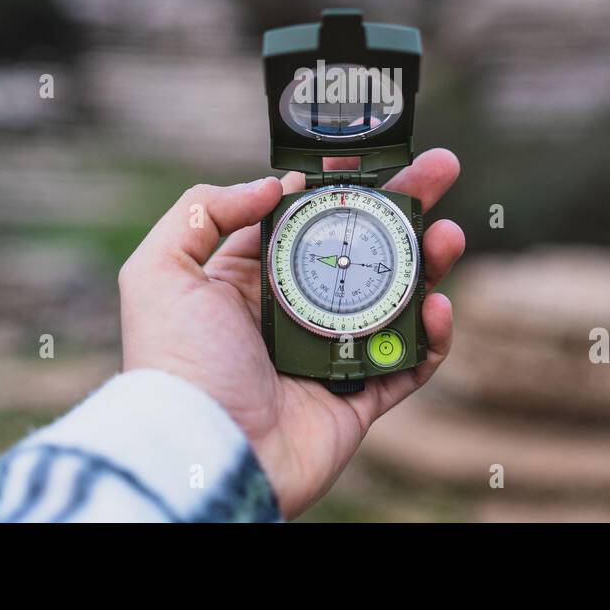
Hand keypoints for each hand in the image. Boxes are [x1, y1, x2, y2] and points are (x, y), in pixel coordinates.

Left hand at [119, 149, 463, 517]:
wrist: (202, 453)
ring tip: (448, 236)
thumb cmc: (175, 365)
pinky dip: (431, 338)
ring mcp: (331, 355)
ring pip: (395, 298)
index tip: (378, 156)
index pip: (310, 218)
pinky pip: (408, 364)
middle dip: (406, 207)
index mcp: (251, 278)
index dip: (346, 186)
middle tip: (442, 170)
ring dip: (428, 262)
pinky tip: (437, 307)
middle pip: (365, 247)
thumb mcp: (161, 269)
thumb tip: (274, 185)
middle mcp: (296, 311)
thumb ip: (206, 210)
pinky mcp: (357, 400)